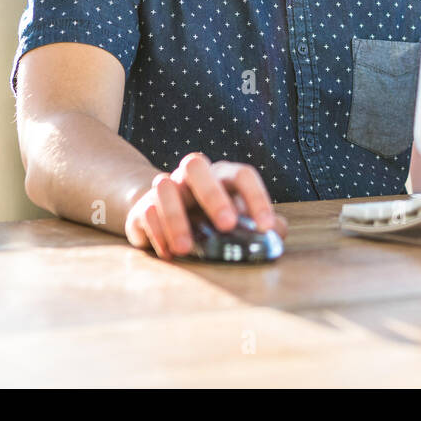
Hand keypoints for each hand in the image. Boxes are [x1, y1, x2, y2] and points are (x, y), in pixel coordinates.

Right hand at [125, 151, 288, 258]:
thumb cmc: (210, 219)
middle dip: (212, 195)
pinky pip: (146, 212)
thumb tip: (277, 233)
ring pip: (164, 186)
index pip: (242, 175)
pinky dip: (157, 233)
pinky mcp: (143, 208)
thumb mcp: (238, 221)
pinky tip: (169, 254)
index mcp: (221, 176)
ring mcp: (166, 189)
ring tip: (185, 249)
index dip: (256, 198)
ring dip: (176, 218)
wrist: (163, 216)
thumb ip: (262, 227)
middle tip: (227, 226)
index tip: (266, 227)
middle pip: (196, 166)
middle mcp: (191, 176)